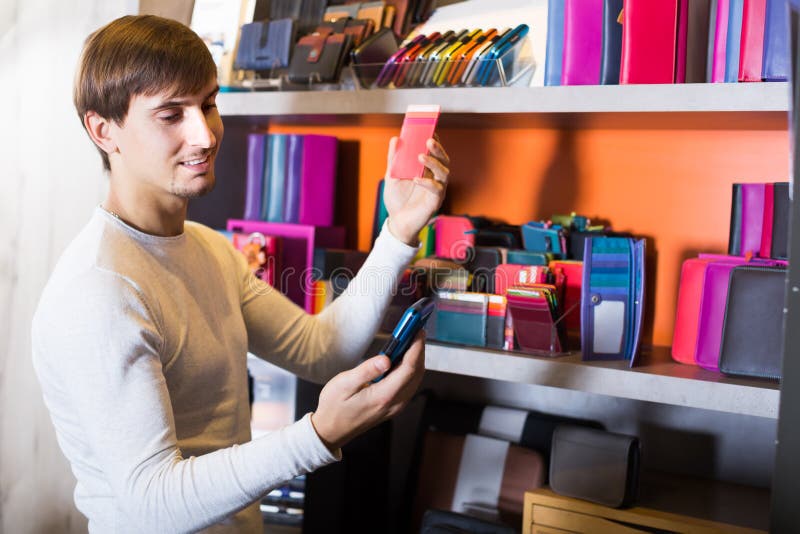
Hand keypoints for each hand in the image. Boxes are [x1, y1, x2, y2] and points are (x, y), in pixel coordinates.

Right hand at [311, 334, 425, 450]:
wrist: (331, 431)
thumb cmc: (334, 407)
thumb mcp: (344, 384)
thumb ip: (366, 370)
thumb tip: (386, 358)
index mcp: (384, 396)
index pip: (409, 368)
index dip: (416, 348)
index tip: (418, 330)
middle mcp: (395, 403)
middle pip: (417, 373)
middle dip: (419, 350)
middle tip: (416, 330)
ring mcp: (396, 406)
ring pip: (416, 380)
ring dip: (416, 359)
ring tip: (411, 340)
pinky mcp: (393, 406)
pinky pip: (409, 385)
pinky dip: (410, 369)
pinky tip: (403, 358)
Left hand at [384, 137, 449, 244]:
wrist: (397, 222)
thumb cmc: (396, 199)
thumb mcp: (391, 175)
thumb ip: (394, 159)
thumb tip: (395, 139)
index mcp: (427, 170)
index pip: (434, 153)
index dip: (435, 141)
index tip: (430, 129)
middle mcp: (435, 178)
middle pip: (444, 160)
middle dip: (438, 149)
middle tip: (429, 140)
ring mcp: (437, 189)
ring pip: (444, 172)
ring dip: (434, 163)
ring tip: (421, 156)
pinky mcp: (436, 201)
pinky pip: (437, 189)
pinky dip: (427, 182)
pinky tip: (416, 179)